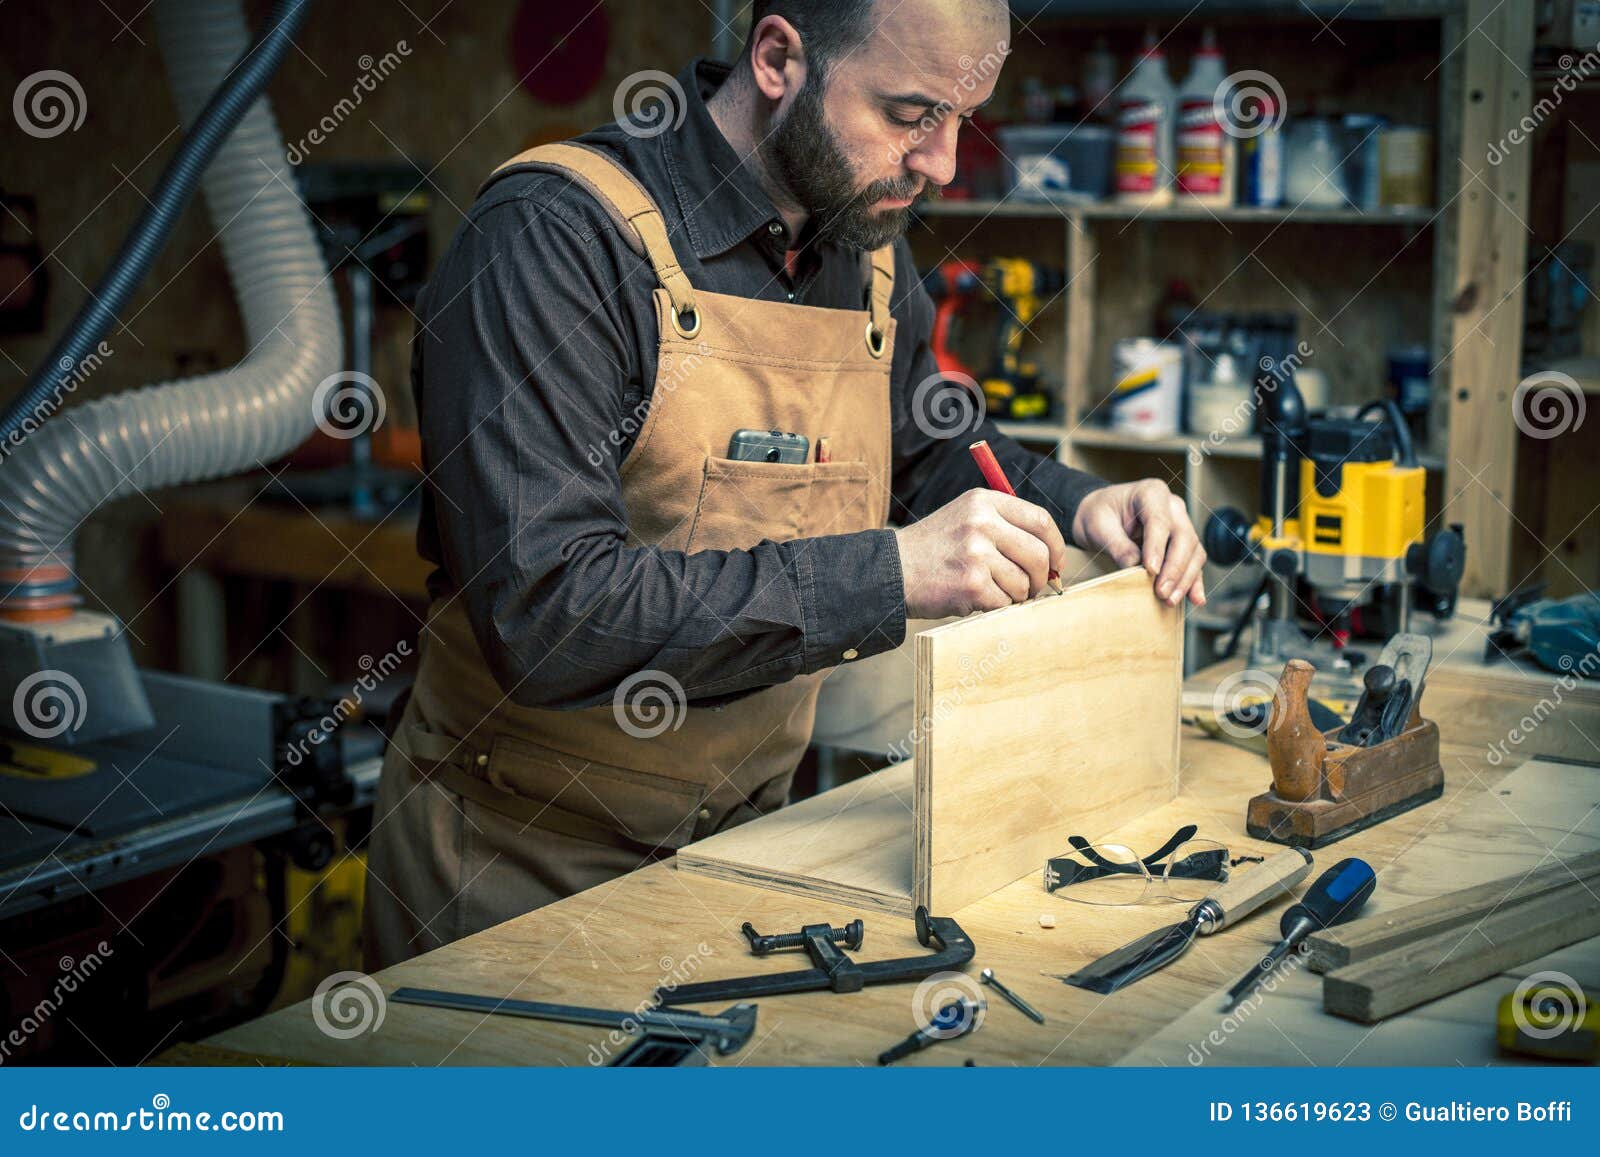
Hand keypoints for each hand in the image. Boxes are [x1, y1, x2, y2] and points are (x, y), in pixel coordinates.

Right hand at [895, 489, 1068, 617]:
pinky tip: (975, 598)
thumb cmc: (934, 549)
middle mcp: (981, 522)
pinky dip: (996, 606)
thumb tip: (1052, 554)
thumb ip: (1005, 525)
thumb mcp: (965, 517)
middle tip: (1032, 588)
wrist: (892, 570)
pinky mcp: (971, 584)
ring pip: (1024, 583)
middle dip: (1041, 577)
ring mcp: (976, 553)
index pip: (1041, 520)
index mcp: (984, 501)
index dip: (1055, 546)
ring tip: (991, 591)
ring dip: (1015, 595)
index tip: (1056, 564)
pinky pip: (1004, 602)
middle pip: (1039, 554)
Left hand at [1071, 479, 1207, 606]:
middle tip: (1160, 591)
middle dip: (1174, 568)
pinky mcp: (1183, 543)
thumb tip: (1135, 568)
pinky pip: (1194, 561)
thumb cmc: (1099, 515)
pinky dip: (1194, 581)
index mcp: (1151, 492)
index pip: (1160, 521)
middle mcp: (1172, 506)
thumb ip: (1118, 545)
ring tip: (1169, 599)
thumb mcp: (1099, 527)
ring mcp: (1181, 524)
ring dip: (1185, 578)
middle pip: (1184, 537)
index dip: (1157, 547)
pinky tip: (1195, 598)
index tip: (1150, 571)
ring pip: (1194, 551)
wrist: (1102, 515)